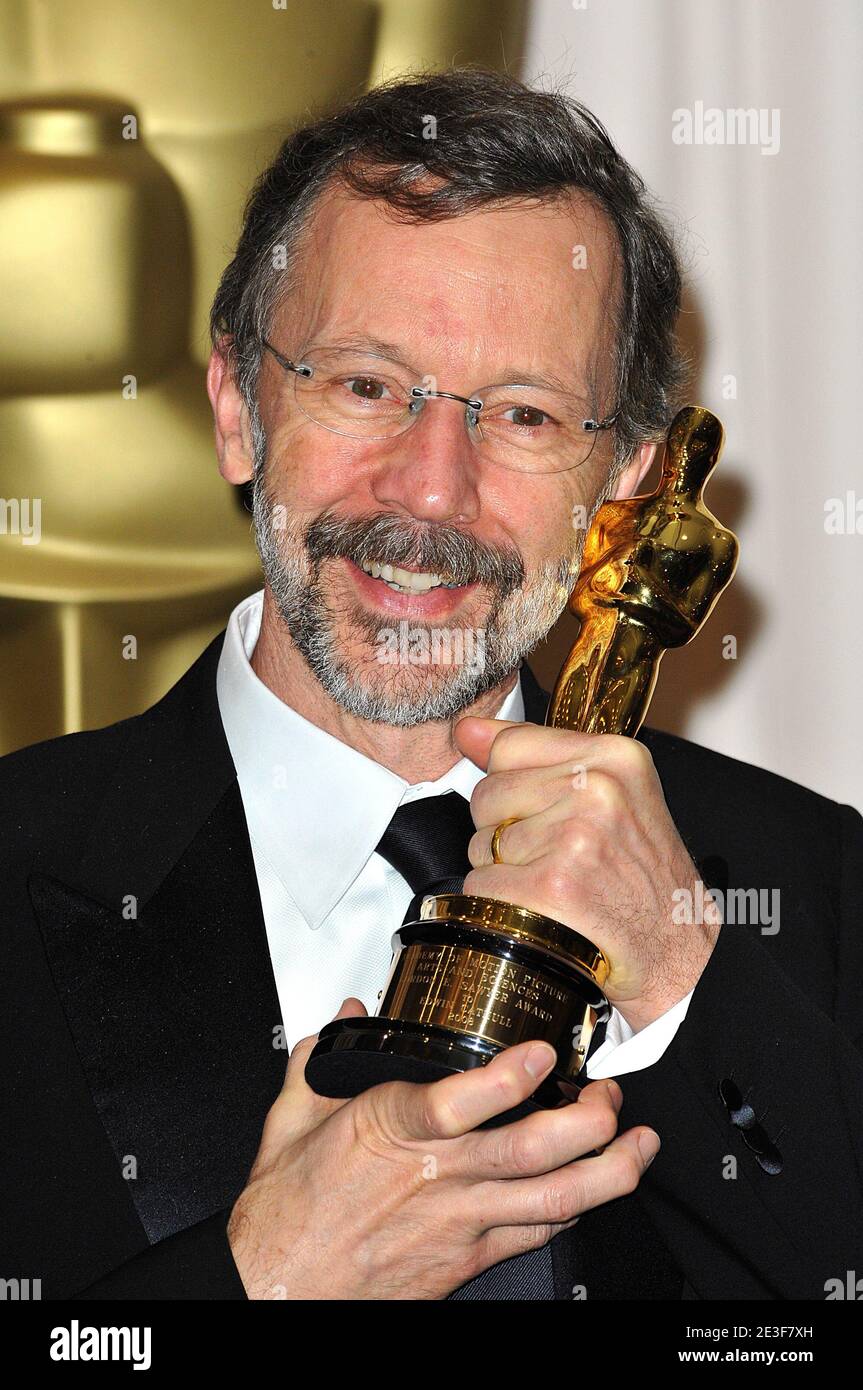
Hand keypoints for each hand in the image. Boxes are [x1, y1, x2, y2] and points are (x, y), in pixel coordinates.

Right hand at [228, 1001, 659, 1299]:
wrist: (275, 1287)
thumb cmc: (287, 1210)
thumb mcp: (293, 1117)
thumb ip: (322, 1058)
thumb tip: (344, 1013)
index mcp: (390, 1129)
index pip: (460, 1104)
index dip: (510, 1079)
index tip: (542, 1052)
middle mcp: (435, 1178)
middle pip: (529, 1153)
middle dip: (587, 1123)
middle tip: (608, 1096)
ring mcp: (458, 1223)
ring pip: (551, 1200)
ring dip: (606, 1172)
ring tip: (638, 1145)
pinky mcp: (467, 1260)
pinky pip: (535, 1234)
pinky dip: (571, 1211)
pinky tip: (592, 1191)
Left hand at [454, 718, 721, 1031]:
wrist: (679, 951)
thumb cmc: (644, 876)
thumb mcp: (614, 795)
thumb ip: (537, 755)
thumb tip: (468, 730)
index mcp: (614, 757)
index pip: (508, 745)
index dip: (510, 784)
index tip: (535, 809)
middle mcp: (597, 790)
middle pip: (487, 795)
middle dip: (506, 831)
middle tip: (556, 857)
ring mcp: (574, 838)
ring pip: (481, 844)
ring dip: (505, 871)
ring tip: (555, 884)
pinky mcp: (551, 887)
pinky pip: (482, 886)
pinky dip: (501, 905)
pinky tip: (543, 911)